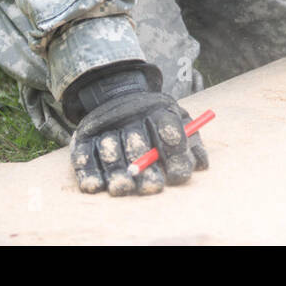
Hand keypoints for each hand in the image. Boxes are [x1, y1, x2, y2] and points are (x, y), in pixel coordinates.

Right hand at [66, 70, 208, 195]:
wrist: (117, 96)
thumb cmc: (157, 122)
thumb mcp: (177, 123)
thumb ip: (191, 144)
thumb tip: (203, 165)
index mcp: (158, 110)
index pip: (168, 127)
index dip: (175, 152)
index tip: (179, 175)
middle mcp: (130, 116)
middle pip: (138, 142)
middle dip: (145, 166)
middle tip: (153, 187)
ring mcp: (105, 126)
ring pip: (111, 149)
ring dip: (117, 171)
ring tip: (123, 189)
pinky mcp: (83, 138)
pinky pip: (84, 155)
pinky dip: (88, 171)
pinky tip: (95, 186)